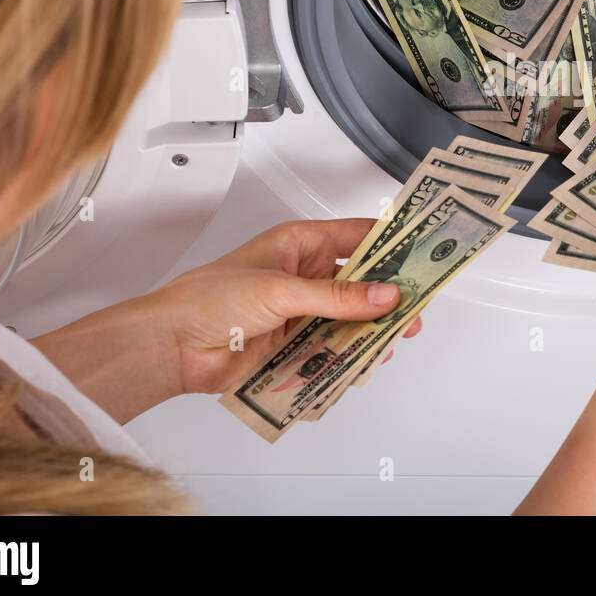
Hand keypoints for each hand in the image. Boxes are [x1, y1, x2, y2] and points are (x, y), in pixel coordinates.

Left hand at [32, 219, 420, 423]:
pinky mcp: (293, 344)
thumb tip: (386, 296)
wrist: (170, 346)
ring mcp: (300, 311)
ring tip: (394, 339)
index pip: (359, 236)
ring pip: (350, 317)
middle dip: (389, 294)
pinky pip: (332, 346)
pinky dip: (350, 353)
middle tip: (416, 308)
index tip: (425, 252)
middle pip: (360, 281)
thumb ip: (338, 296)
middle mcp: (303, 274)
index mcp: (300, 243)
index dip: (393, 243)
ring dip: (371, 328)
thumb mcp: (282, 290)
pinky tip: (365, 360)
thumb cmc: (210, 299)